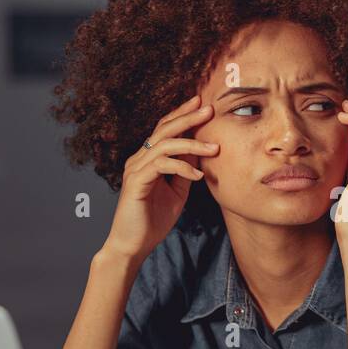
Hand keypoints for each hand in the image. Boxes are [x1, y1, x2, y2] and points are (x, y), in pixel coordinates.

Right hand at [101, 94, 216, 263]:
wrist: (133, 245)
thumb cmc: (154, 220)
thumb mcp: (178, 191)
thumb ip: (186, 170)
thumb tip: (201, 150)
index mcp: (147, 159)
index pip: (165, 129)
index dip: (182, 114)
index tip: (202, 103)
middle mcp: (139, 159)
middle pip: (164, 129)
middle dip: (188, 117)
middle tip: (209, 109)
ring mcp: (135, 169)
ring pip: (164, 145)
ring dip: (192, 144)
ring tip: (214, 148)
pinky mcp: (136, 182)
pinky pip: (161, 166)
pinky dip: (181, 168)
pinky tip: (197, 176)